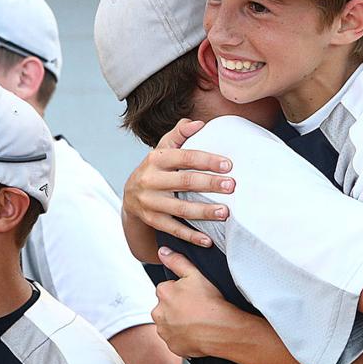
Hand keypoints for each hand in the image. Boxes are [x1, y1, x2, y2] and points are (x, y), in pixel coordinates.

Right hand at [123, 118, 234, 247]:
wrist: (130, 196)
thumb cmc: (156, 169)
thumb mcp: (163, 149)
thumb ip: (179, 134)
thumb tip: (199, 123)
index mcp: (156, 159)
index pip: (185, 157)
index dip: (207, 160)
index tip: (228, 165)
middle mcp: (150, 180)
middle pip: (184, 182)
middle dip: (210, 184)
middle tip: (232, 186)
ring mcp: (150, 202)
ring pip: (180, 208)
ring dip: (204, 211)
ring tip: (225, 212)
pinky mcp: (152, 220)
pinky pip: (173, 229)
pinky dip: (191, 236)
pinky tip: (208, 240)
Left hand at [152, 247, 250, 358]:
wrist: (222, 330)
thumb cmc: (210, 302)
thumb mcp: (195, 274)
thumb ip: (177, 261)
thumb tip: (162, 251)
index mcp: (163, 292)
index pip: (167, 289)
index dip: (181, 291)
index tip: (193, 295)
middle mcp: (158, 312)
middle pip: (166, 307)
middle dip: (177, 307)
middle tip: (196, 308)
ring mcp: (165, 331)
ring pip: (170, 324)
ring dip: (179, 323)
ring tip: (197, 321)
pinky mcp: (173, 346)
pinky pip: (176, 340)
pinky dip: (184, 337)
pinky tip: (197, 333)